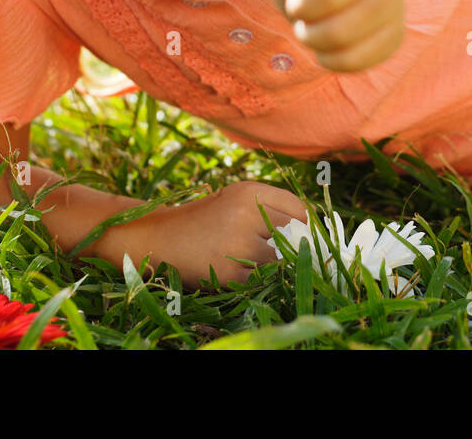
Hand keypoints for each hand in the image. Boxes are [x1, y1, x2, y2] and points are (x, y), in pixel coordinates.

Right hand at [114, 181, 307, 288]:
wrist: (158, 237)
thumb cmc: (203, 218)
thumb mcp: (236, 199)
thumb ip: (271, 206)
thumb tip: (313, 224)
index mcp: (250, 191)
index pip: (299, 208)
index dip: (305, 224)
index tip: (304, 233)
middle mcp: (247, 213)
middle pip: (293, 236)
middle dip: (291, 246)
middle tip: (278, 250)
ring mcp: (238, 244)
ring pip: (279, 261)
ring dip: (272, 265)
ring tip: (250, 258)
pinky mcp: (229, 273)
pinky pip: (259, 280)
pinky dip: (254, 279)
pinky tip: (236, 270)